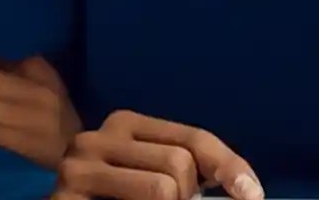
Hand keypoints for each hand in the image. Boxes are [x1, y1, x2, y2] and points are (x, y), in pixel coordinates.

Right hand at [50, 110, 264, 199]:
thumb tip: (244, 189)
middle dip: (188, 196)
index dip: (229, 166)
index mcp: (126, 125)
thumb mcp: (152, 180)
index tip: (253, 194)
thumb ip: (186, 174)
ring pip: (164, 187)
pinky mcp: (65, 196)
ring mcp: (78, 165)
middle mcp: (98, 136)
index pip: (194, 138)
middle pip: (180, 161)